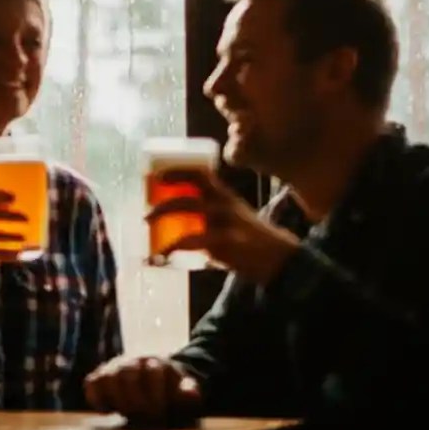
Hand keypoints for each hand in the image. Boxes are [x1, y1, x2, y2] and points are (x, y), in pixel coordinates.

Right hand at [84, 355, 200, 421]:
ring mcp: (114, 367)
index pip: (153, 371)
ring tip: (125, 413)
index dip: (157, 394)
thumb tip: (191, 394)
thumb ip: (189, 392)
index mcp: (156, 362)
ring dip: (116, 397)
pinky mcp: (100, 378)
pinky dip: (95, 397)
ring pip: (107, 375)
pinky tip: (107, 412)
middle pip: (127, 372)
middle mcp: (133, 360)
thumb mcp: (185, 392)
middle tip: (143, 417)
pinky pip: (90, 383)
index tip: (160, 413)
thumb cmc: (171, 391)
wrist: (157, 382)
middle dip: (135, 398)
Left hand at [148, 168, 299, 284]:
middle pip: (192, 191)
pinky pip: (197, 240)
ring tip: (147, 222)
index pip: (200, 173)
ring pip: (192, 209)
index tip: (156, 174)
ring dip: (165, 214)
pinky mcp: (229, 242)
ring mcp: (228, 222)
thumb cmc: (252, 239)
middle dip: (165, 196)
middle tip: (147, 206)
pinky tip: (164, 252)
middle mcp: (226, 204)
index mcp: (226, 196)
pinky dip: (176, 245)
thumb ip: (209, 217)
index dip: (177, 170)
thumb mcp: (232, 218)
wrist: (281, 259)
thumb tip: (179, 223)